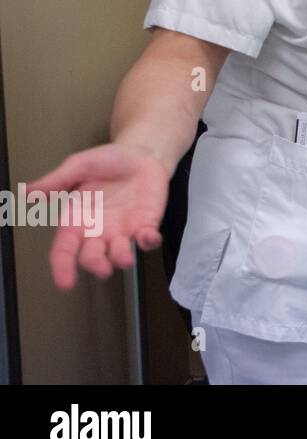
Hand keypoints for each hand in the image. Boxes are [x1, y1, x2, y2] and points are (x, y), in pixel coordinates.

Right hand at [27, 143, 171, 289]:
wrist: (141, 155)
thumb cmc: (107, 161)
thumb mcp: (78, 166)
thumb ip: (56, 181)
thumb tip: (27, 194)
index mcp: (76, 220)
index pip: (64, 249)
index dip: (62, 267)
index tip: (65, 283)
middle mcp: (97, 231)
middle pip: (92, 257)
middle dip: (95, 264)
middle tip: (101, 268)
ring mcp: (123, 230)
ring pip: (119, 254)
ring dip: (121, 258)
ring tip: (124, 258)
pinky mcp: (146, 224)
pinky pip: (147, 240)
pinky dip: (148, 242)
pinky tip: (148, 237)